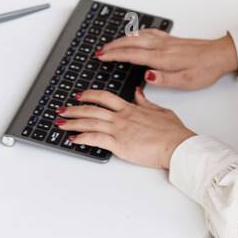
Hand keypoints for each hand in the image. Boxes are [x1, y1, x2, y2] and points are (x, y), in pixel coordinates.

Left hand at [55, 87, 195, 168]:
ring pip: (90, 122)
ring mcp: (119, 130)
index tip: (80, 96)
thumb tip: (138, 92)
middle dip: (74, 109)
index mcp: (131, 108)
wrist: (176, 145)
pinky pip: (95, 139)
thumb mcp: (160, 110)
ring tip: (61, 123)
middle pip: (92, 109)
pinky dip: (82, 138)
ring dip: (73, 122)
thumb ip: (145, 102)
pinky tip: (73, 139)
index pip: (105, 97)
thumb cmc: (172, 132)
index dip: (90, 96)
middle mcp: (122, 117)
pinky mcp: (119, 144)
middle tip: (62, 110)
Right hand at [91, 29, 237, 90]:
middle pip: (132, 43)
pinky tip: (135, 35)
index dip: (115, 55)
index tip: (101, 56)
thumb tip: (146, 76)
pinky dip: (136, 33)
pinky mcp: (171, 39)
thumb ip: (164, 79)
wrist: (220, 55)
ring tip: (111, 44)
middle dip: (113, 46)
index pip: (133, 55)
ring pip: (139, 36)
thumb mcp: (186, 81)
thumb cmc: (205, 69)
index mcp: (163, 58)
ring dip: (122, 39)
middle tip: (99, 51)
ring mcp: (167, 40)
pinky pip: (149, 33)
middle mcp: (162, 46)